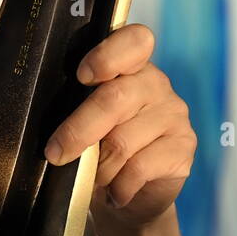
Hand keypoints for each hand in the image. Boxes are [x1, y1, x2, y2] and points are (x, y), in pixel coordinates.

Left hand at [43, 23, 195, 228]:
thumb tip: (52, 129)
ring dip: (98, 168)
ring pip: (123, 140)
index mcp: (128, 65)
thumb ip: (76, 111)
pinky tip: (115, 193)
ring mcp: (174, 114)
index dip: (108, 55)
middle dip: (78, 130)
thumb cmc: (96, 149)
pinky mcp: (184, 147)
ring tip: (91, 179)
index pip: (134, 41)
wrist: (125, 194)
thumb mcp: (83, 124)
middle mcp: (155, 83)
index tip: (81, 76)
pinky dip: (118, 186)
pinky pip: (139, 167)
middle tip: (55, 154)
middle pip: (115, 98)